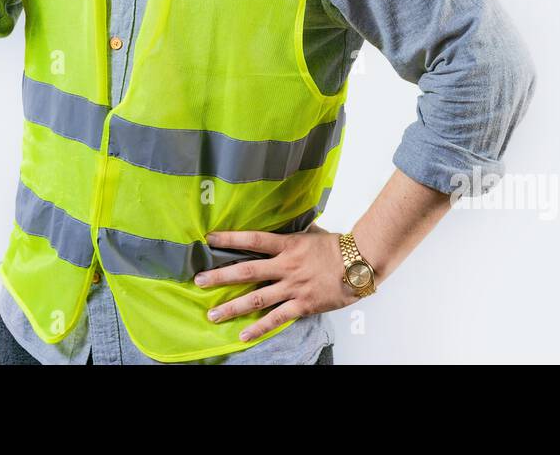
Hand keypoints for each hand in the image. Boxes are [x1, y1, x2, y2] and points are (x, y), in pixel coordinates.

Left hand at [194, 224, 364, 342]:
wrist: (360, 263)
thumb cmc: (337, 247)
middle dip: (220, 276)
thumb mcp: (311, 233)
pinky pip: (276, 318)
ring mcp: (293, 287)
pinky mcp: (302, 305)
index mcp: (287, 245)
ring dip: (232, 307)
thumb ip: (293, 234)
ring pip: (256, 298)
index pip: (253, 240)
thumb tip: (281, 225)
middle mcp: (286, 266)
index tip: (209, 239)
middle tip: (198, 281)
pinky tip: (242, 334)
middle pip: (246, 270)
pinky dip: (258, 327)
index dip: (230, 238)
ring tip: (212, 314)